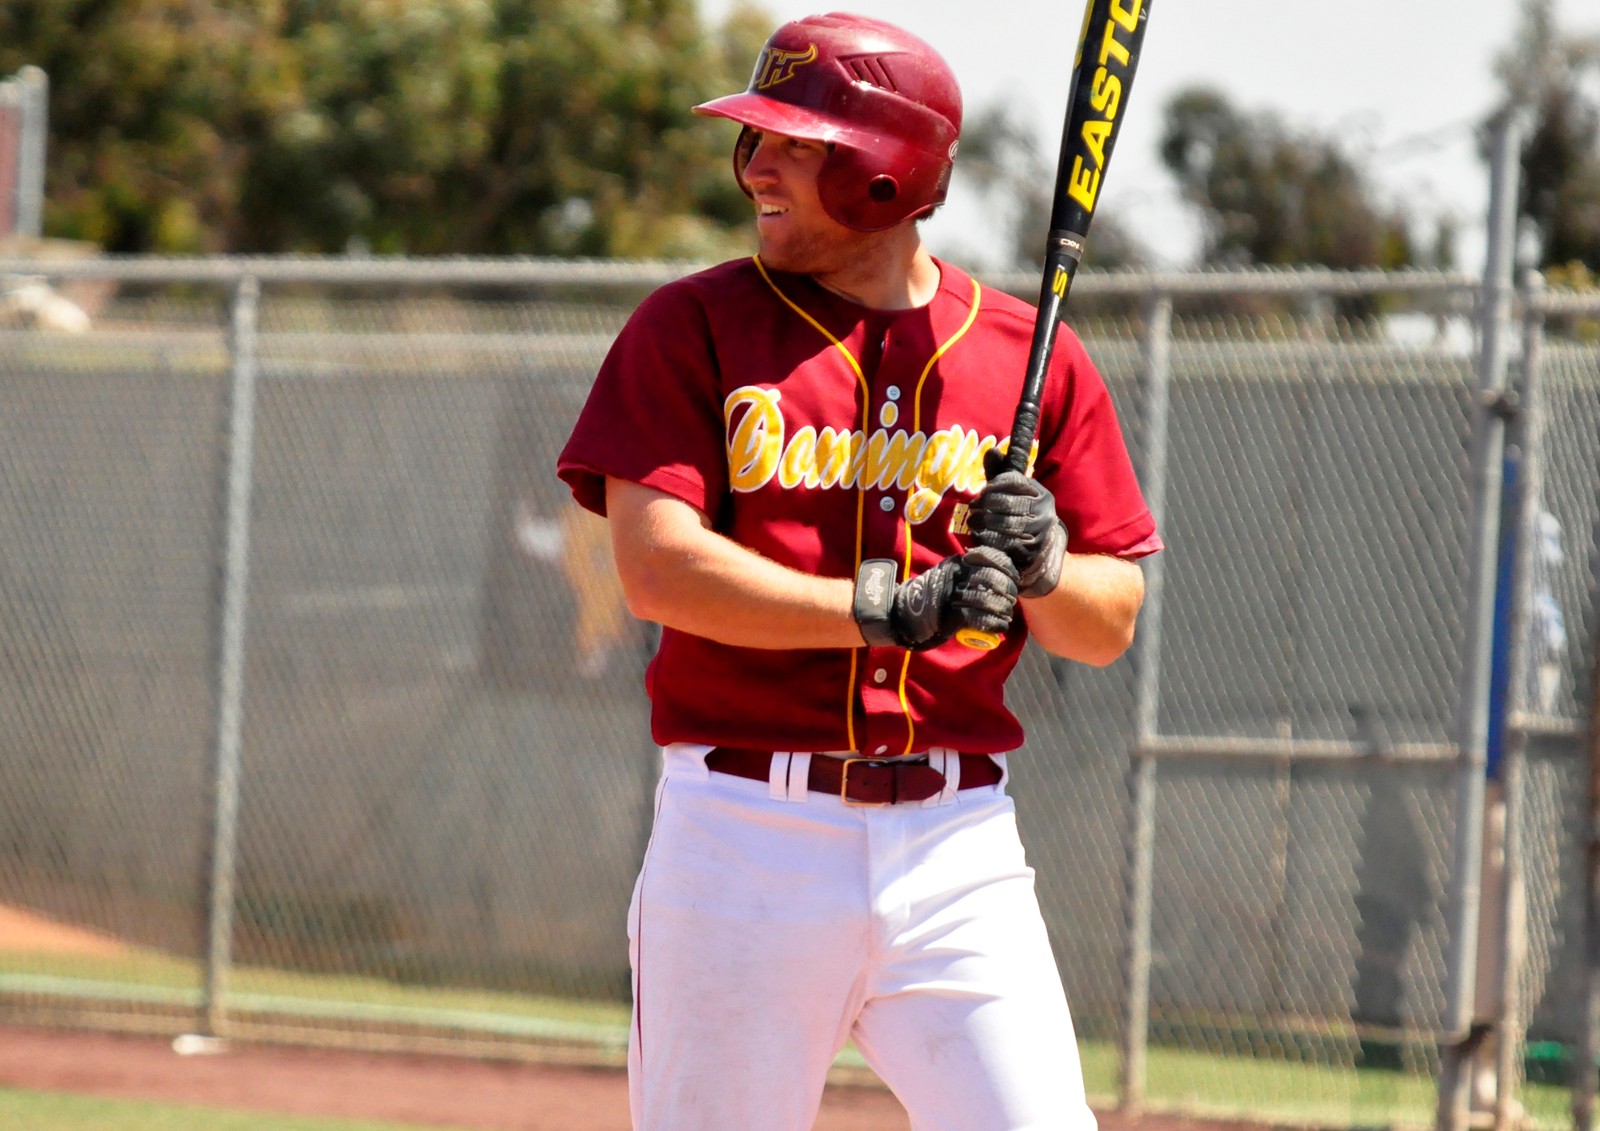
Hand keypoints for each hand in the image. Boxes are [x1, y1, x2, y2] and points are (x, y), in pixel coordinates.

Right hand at [889, 546, 1019, 650]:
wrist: (902, 613)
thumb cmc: (932, 599)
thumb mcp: (951, 579)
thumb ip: (972, 578)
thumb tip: (1002, 585)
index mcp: (959, 563)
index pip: (992, 558)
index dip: (1009, 570)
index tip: (1015, 581)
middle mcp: (956, 574)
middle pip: (994, 578)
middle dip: (1008, 592)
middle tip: (1010, 603)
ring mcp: (952, 593)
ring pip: (988, 598)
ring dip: (1003, 611)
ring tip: (1006, 618)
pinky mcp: (949, 614)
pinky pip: (978, 617)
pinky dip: (993, 624)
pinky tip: (999, 627)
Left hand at [970, 452, 1066, 596]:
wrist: (1039, 553)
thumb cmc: (1019, 516)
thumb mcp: (1012, 494)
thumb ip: (1000, 474)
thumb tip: (991, 451)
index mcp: (1040, 493)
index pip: (1013, 481)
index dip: (993, 486)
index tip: (983, 493)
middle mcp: (1045, 511)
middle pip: (1006, 503)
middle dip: (984, 506)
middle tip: (973, 510)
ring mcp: (1040, 533)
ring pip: (1004, 524)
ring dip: (983, 523)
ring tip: (973, 522)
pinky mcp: (1032, 552)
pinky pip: (1004, 544)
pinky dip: (988, 540)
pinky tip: (980, 537)